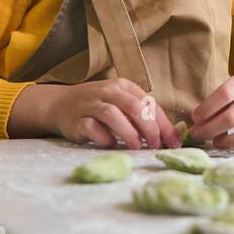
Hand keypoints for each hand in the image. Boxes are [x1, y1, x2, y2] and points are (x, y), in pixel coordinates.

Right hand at [47, 78, 181, 148]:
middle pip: (134, 106)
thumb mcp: (122, 105)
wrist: (60, 104)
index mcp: (123, 86)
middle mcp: (107, 92)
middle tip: (155, 145)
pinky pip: (92, 128)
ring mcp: (90, 105)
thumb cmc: (99, 107)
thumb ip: (142, 117)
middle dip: (149, 128)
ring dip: (128, 132)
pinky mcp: (77, 120)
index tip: (173, 143)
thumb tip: (170, 137)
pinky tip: (111, 145)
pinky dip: (104, 138)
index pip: (149, 103)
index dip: (164, 124)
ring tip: (137, 146)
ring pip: (112, 115)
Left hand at [189, 68, 233, 151]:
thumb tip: (198, 122)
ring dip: (227, 142)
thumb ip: (220, 100)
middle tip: (197, 134)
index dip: (207, 108)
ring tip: (215, 142)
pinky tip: (232, 144)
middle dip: (209, 129)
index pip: (225, 94)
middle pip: (232, 117)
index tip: (195, 118)